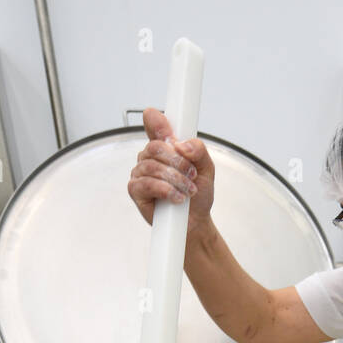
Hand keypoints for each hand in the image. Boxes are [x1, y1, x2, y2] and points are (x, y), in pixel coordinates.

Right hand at [128, 106, 214, 228]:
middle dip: (178, 162)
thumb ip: (199, 151)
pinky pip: (146, 183)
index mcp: (165, 145)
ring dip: (175, 179)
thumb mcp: (206, 169)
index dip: (157, 121)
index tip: (169, 130)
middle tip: (192, 175)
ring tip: (188, 191)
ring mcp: (140, 172)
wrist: (195, 221)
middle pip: (156, 146)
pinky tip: (177, 198)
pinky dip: (165, 190)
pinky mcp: (135, 190)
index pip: (154, 123)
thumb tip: (183, 145)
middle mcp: (149, 156)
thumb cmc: (197, 193)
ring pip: (152, 166)